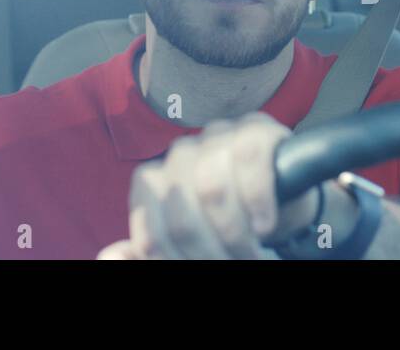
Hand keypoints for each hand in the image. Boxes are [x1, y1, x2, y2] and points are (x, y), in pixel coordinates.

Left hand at [97, 112, 318, 259]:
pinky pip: (248, 160)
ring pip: (211, 188)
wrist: (287, 206)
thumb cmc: (234, 226)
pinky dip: (257, 201)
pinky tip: (265, 224)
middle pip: (180, 214)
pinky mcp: (255, 129)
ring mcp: (218, 136)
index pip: (150, 230)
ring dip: (234, 233)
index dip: (172, 259)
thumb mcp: (193, 242)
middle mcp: (181, 153)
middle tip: (232, 264)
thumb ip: (156, 247)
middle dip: (207, 251)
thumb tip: (112, 255)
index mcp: (155, 181)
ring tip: (252, 252)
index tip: (196, 271)